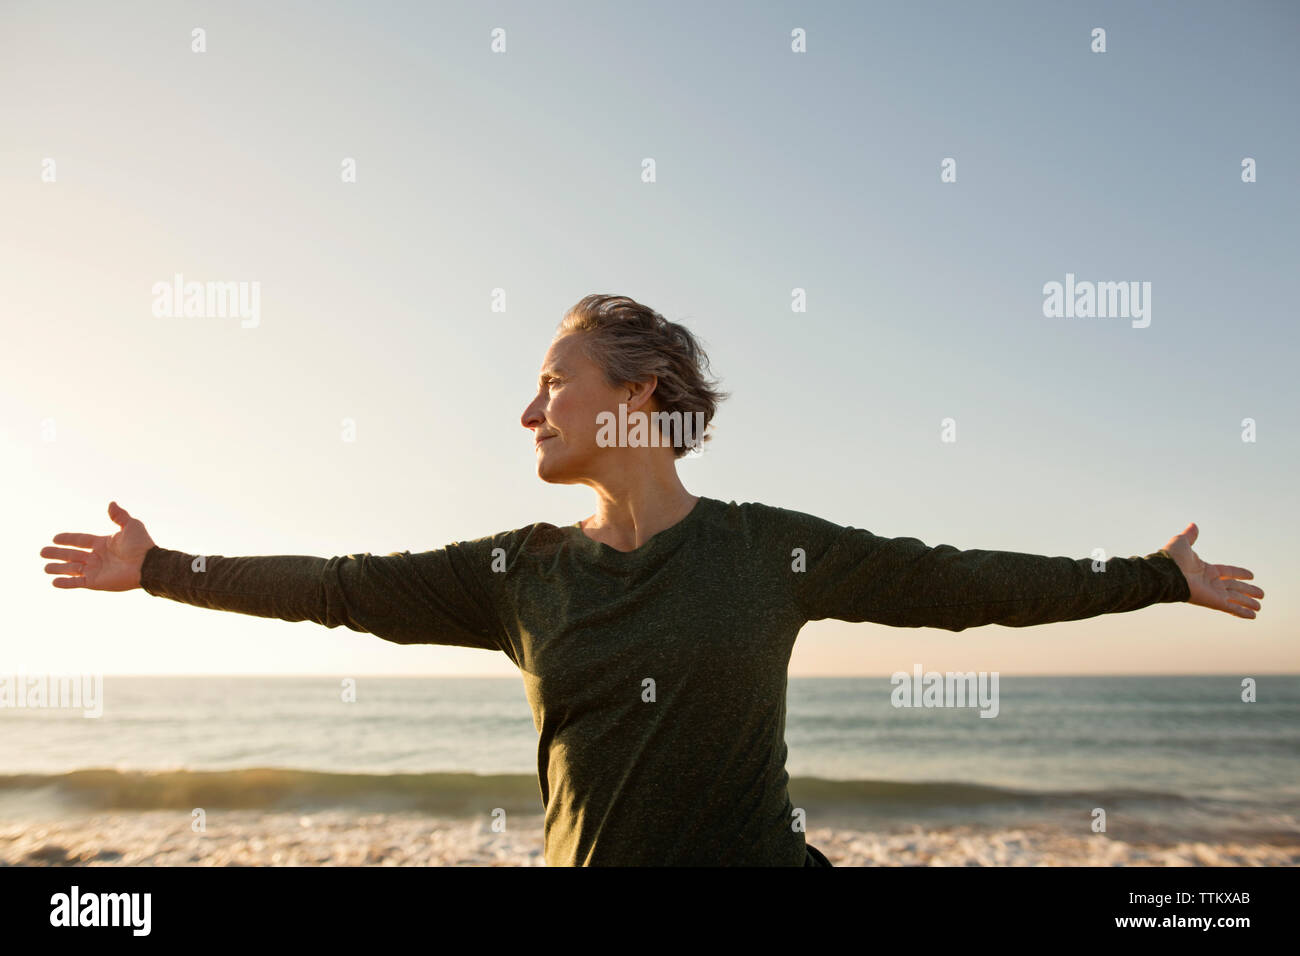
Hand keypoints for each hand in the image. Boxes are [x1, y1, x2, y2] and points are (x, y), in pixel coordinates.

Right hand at [41, 501, 157, 591]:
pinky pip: (76, 583)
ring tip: (45, 567)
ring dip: (58, 568)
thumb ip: (119, 515)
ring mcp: (96, 570)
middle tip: (42, 552)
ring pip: (72, 569)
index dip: (68, 539)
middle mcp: (97, 557)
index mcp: (103, 544)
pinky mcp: (95, 582)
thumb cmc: (141, 545)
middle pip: (72, 555)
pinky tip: (53, 582)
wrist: (147, 564)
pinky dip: (65, 583)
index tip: (55, 538)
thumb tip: (111, 503)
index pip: (81, 540)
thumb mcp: (131, 526)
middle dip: (57, 554)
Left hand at [1161, 522, 1262, 619]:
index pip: (1227, 572)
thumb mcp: (1182, 542)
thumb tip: (1193, 525)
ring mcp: (1213, 593)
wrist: (1166, 573)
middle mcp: (1211, 582)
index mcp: (1206, 569)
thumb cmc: (1172, 558)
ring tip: (1260, 607)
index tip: (1252, 575)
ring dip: (1248, 603)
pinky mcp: (1214, 602)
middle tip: (1261, 594)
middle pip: (1234, 587)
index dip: (1239, 573)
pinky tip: (1253, 616)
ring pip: (1235, 599)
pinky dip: (1242, 612)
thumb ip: (1190, 536)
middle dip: (1247, 591)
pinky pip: (1232, 608)